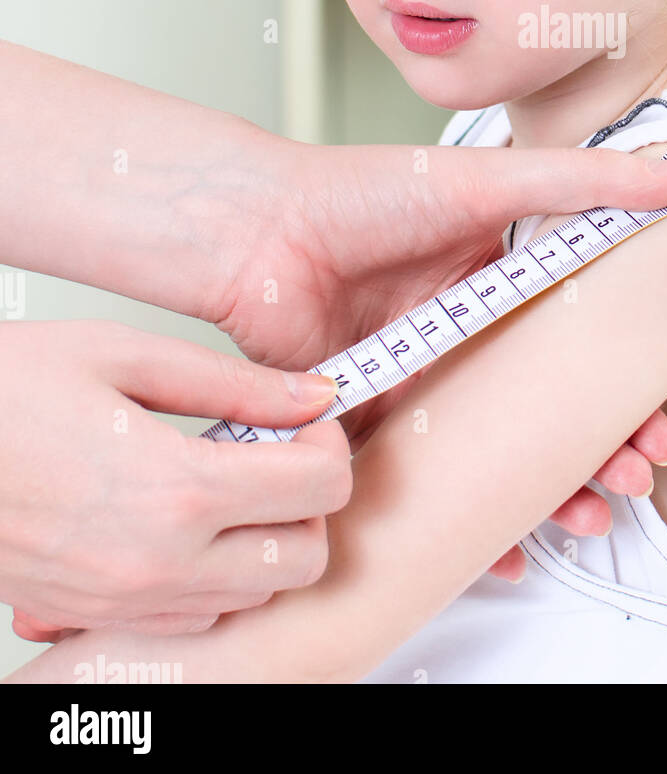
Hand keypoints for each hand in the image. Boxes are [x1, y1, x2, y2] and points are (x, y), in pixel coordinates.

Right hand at [3, 320, 350, 641]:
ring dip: (267, 538)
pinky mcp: (94, 614)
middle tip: (277, 449)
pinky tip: (188, 518)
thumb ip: (235, 382)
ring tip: (229, 477)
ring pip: (254, 594)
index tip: (306, 416)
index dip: (329, 442)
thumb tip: (312, 394)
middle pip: (303, 557)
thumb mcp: (126, 356)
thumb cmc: (4, 392)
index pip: (319, 486)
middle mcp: (157, 563)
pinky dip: (216, 574)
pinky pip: (195, 614)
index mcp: (176, 490)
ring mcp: (124, 599)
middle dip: (310, 501)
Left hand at [208, 138, 666, 573]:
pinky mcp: (377, 421)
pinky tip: (502, 550)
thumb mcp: (489, 182)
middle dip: (600, 452)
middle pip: (548, 408)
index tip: (659, 425)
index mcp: (501, 281)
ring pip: (498, 452)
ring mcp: (424, 381)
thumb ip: (586, 183)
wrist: (256, 232)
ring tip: (585, 518)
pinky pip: (428, 480)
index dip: (624, 388)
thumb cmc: (368, 194)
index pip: (580, 344)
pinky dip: (464, 519)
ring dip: (547, 491)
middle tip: (634, 479)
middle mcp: (466, 335)